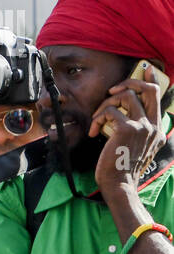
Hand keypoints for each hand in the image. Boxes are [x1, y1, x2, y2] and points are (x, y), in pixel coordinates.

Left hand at [92, 65, 165, 196]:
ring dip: (106, 104)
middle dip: (128, 83)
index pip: (158, 96)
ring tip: (98, 120)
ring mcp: (143, 126)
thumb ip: (136, 128)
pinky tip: (94, 132)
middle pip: (147, 89)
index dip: (151, 79)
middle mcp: (153, 124)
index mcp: (157, 128)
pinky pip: (109, 111)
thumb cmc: (121, 166)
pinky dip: (97, 119)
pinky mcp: (128, 129)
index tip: (145, 69)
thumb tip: (124, 111)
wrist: (119, 184)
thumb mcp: (135, 145)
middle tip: (112, 92)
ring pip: (125, 96)